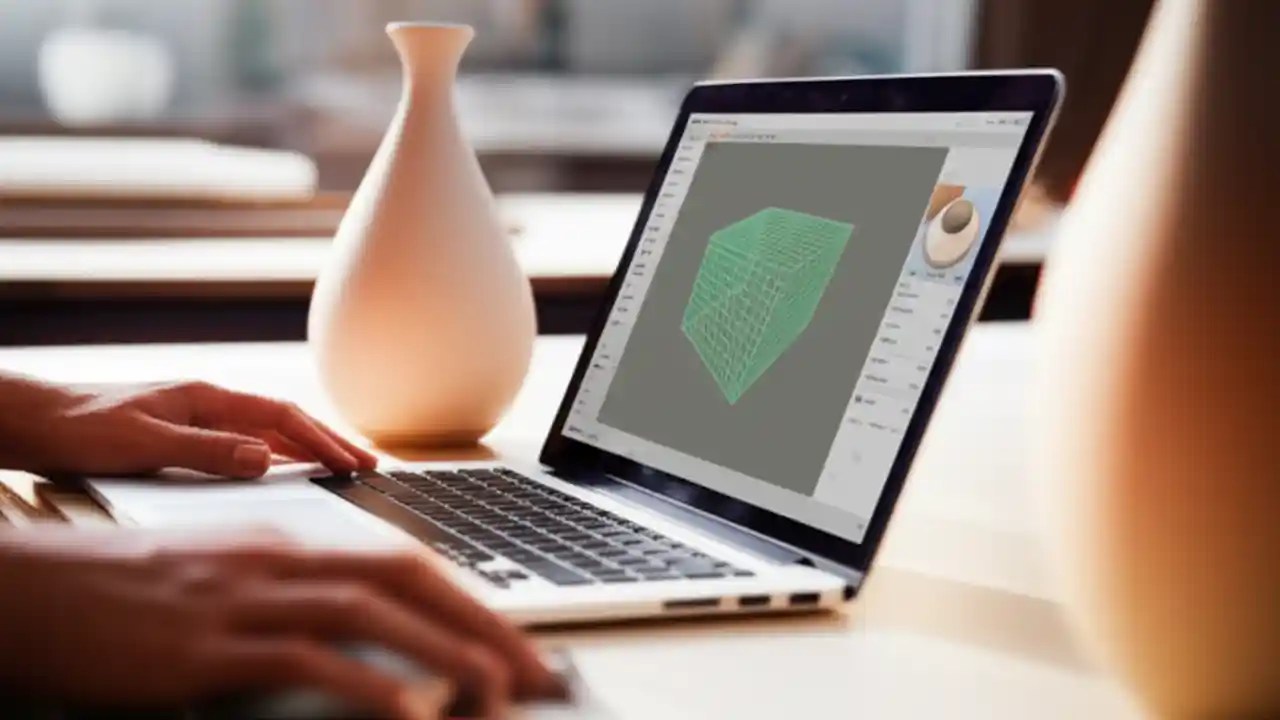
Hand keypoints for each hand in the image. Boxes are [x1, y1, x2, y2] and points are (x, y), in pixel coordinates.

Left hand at [0, 375, 376, 477]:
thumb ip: (207, 451)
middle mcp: (206, 405)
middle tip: (367, 463)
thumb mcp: (144, 443)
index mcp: (205, 399)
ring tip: (339, 465)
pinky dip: (274, 456)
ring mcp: (196, 419)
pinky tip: (281, 469)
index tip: (355, 463)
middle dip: (328, 441)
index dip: (323, 441)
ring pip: (266, 434)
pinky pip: (244, 445)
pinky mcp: (182, 436)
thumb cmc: (78, 429)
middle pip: (284, 422)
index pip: (282, 419)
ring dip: (305, 449)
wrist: (32, 423)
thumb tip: (265, 459)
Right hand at [0, 528, 563, 717]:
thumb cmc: (127, 592)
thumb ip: (293, 600)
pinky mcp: (208, 646)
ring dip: (445, 652)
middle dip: (482, 624)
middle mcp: (280, 558)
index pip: (403, 561)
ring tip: (498, 691)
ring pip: (371, 612)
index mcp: (290, 542)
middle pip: (408, 577)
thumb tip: (362, 636)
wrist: (32, 590)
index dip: (470, 599)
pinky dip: (368, 684)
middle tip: (536, 670)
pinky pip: (307, 659)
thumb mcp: (225, 582)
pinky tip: (411, 713)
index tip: (515, 639)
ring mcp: (245, 597)